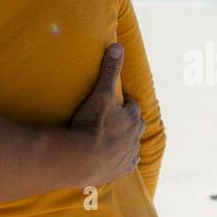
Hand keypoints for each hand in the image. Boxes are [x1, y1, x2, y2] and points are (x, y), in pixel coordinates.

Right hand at [68, 43, 143, 186]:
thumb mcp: (100, 93)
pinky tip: (118, 159)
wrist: (81, 158)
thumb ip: (109, 70)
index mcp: (132, 118)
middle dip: (128, 121)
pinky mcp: (120, 171)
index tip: (115, 101)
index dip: (124, 102)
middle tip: (114, 118)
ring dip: (126, 141)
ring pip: (133, 145)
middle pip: (135, 125)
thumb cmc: (91, 124)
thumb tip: (117, 46)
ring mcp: (128, 156)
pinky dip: (124, 160)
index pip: (132, 106)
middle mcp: (134, 138)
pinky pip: (128, 164)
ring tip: (113, 138)